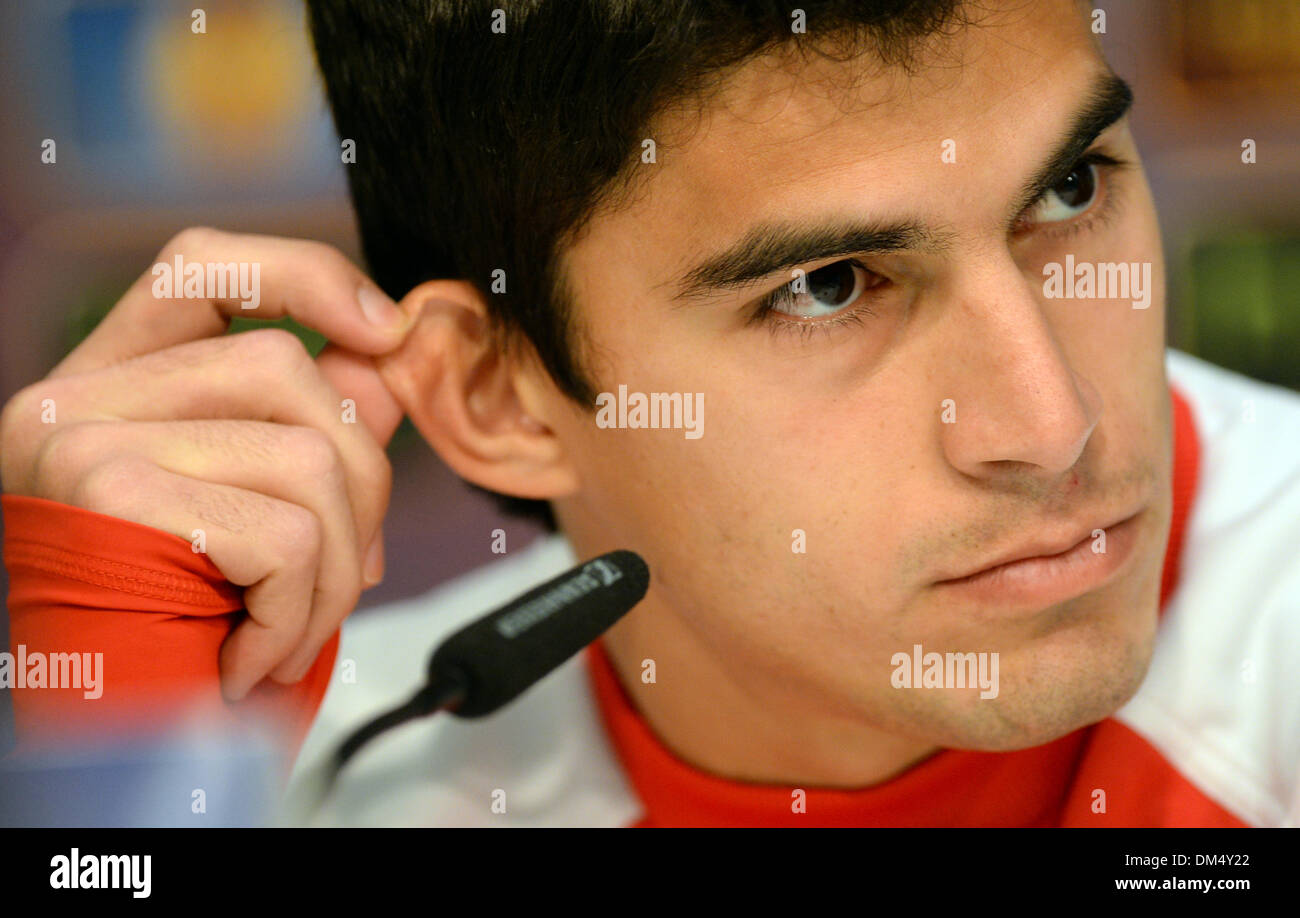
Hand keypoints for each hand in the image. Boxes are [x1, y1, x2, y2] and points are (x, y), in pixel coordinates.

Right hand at [0, 228, 413, 699]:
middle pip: (286, 369)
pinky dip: (299, 611)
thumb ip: (314, 430)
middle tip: (348, 574)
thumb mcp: (255, 517)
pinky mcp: (106, 493)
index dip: (302, 274)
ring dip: (338, 570)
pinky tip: (251, 654)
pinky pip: (286, 532)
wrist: (110, 747)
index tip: (385, 330)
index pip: (201, 263)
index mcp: (109, 387)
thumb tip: (384, 360)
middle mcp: (73, 398)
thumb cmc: (181, 636)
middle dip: (362, 485)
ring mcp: (79, 438)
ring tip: (293, 632)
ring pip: (306, 456)